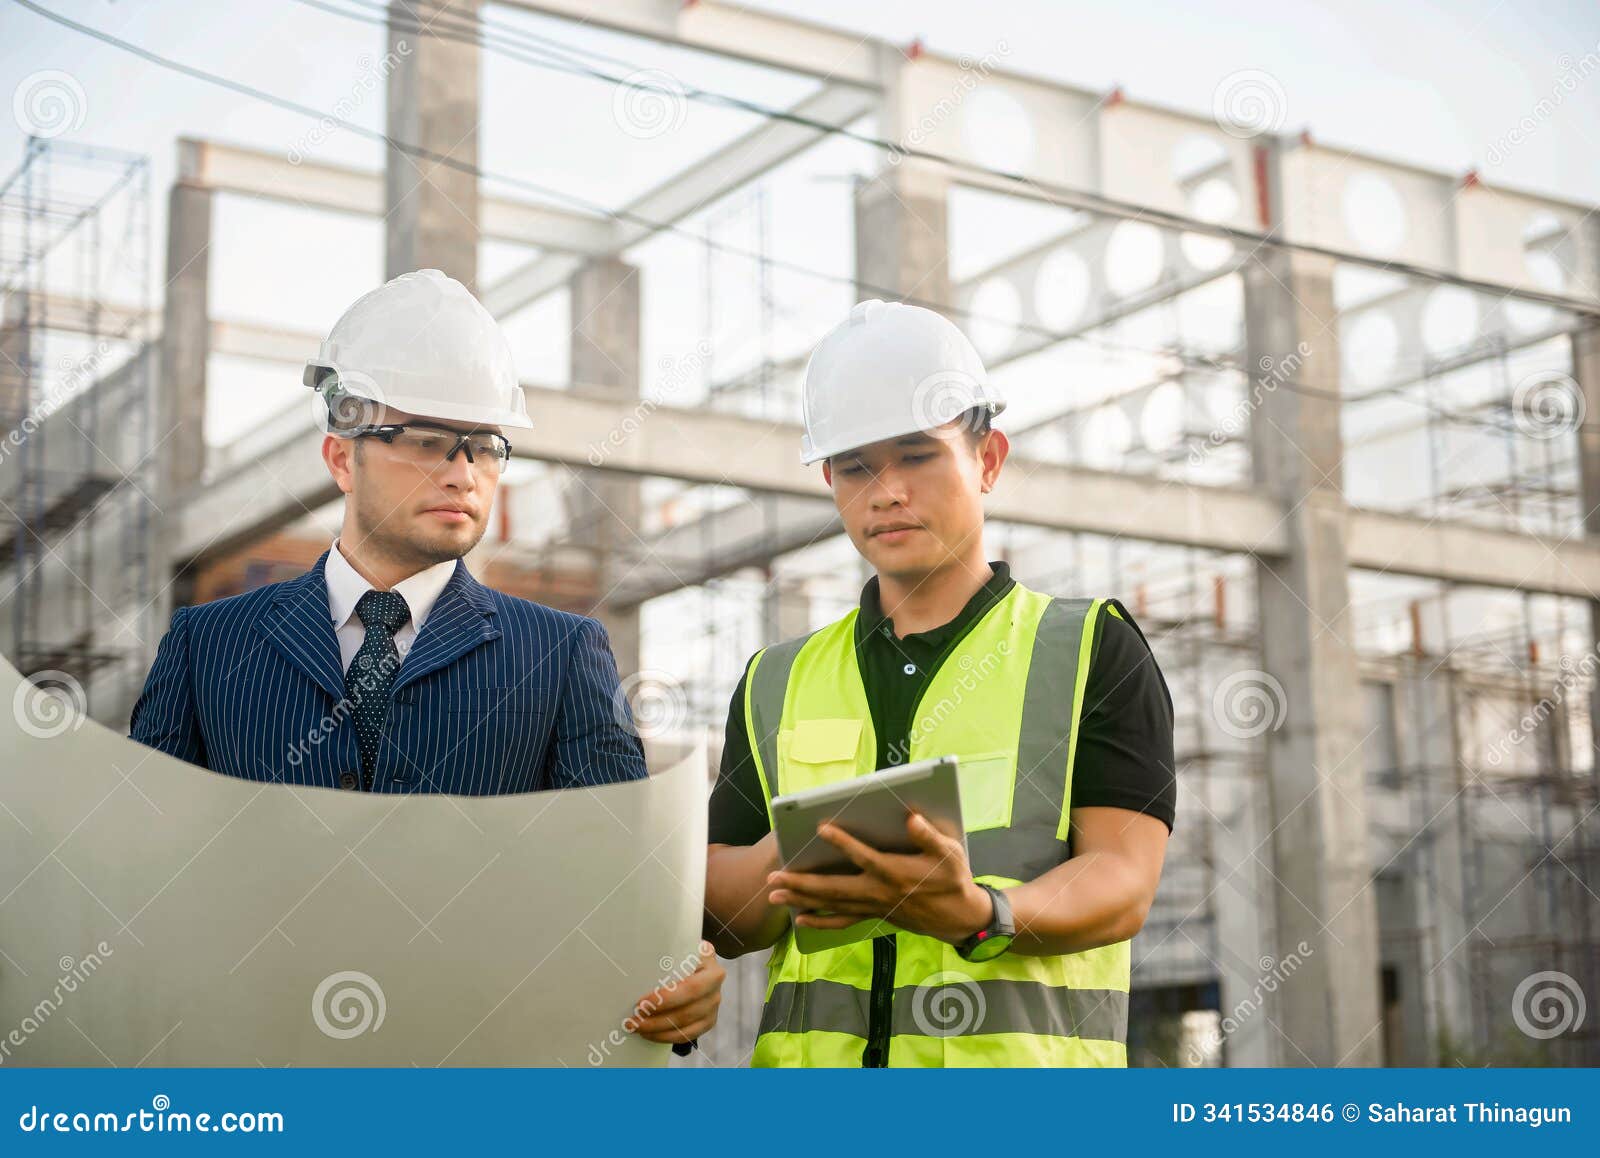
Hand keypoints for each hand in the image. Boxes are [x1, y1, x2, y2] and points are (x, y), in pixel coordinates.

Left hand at [626, 940, 724, 1044]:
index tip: (641, 1002)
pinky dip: (666, 1037)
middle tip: (633, 1019)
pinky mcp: (709, 1020)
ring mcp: (714, 1003)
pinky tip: (649, 1034)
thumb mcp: (675, 946)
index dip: (666, 998)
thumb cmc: (678, 953)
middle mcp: (715, 982)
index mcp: (708, 961)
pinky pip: (688, 1035)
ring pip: (685, 1025)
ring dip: (657, 1030)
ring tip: (636, 1027)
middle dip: (656, 1019)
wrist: (696, 961)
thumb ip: (661, 951)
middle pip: (687, 1010)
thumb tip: (629, 960)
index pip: (690, 986)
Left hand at [766, 811, 992, 944]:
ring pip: (832, 904)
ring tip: (774, 894)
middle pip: (834, 887)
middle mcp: (878, 892)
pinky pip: (842, 921)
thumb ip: (930, 837)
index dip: (843, 842)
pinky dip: (820, 921)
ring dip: (802, 899)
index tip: (821, 828)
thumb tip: (911, 819)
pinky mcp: (873, 914)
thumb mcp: (950, 854)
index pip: (863, 856)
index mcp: (895, 872)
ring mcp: (873, 906)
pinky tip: (800, 919)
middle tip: (774, 877)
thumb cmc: (952, 879)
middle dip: (802, 882)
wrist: (957, 917)